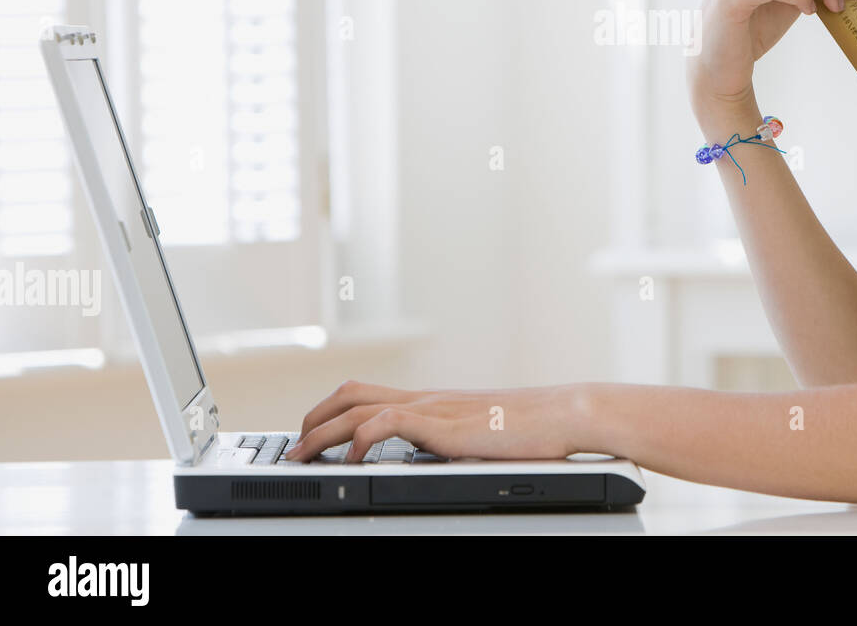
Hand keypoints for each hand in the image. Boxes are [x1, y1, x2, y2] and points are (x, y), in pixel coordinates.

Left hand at [283, 380, 592, 461]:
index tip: (312, 436)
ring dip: (320, 431)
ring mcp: (431, 406)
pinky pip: (385, 422)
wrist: (563, 415)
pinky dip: (360, 438)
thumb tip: (438, 463)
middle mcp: (426, 398)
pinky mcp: (441, 421)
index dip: (333, 413)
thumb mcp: (483, 438)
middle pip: (350, 393)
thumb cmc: (533, 430)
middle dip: (313, 419)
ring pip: (355, 406)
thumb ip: (455, 444)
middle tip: (294, 447)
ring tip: (301, 455)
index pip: (370, 394)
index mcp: (433, 402)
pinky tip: (353, 459)